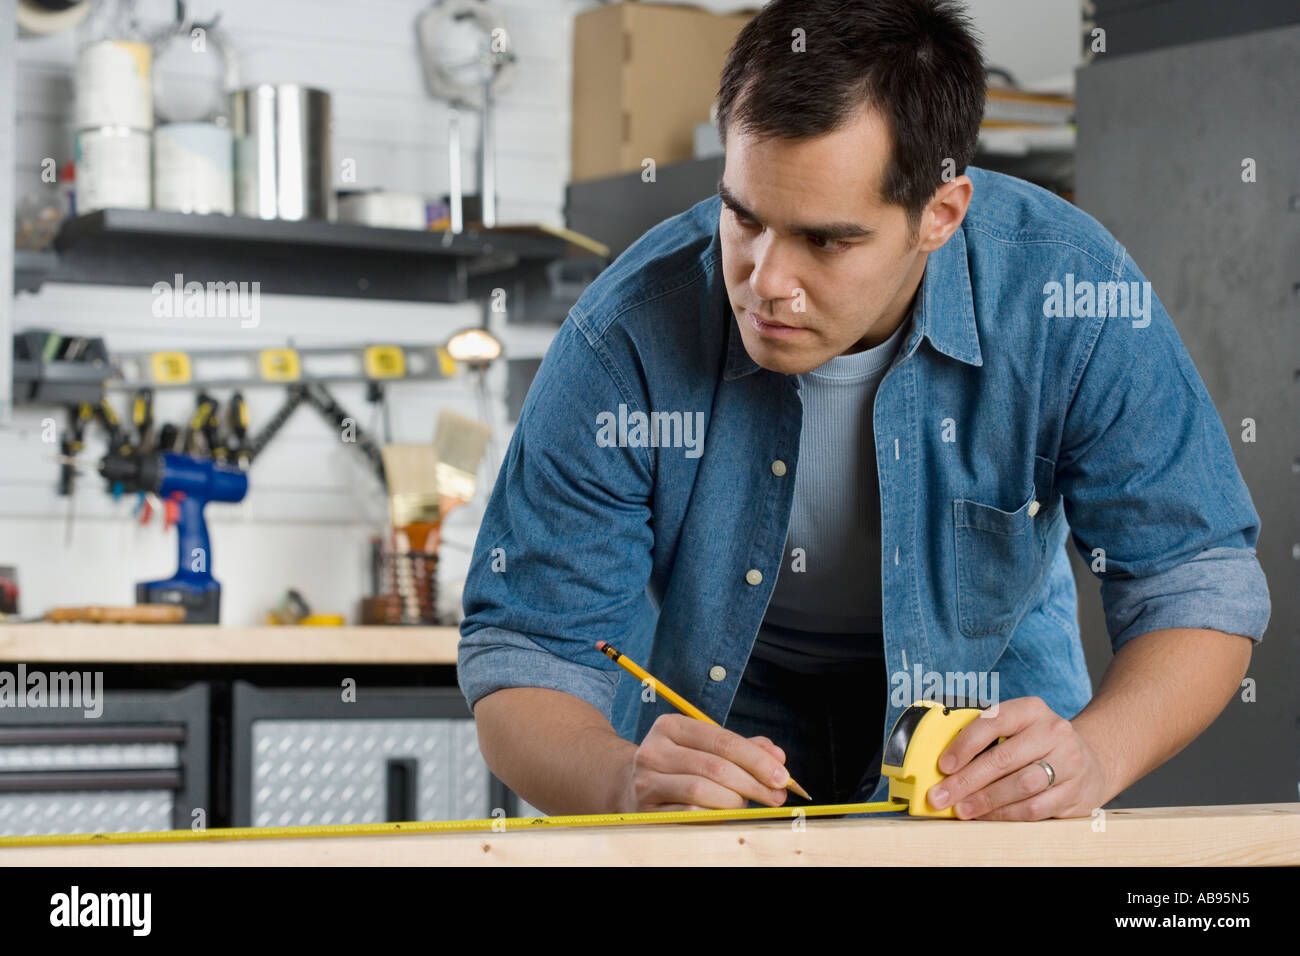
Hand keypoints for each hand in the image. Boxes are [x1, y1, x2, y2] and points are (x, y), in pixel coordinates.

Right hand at [615, 714, 791, 811]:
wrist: (627, 788)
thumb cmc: (678, 767)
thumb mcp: (705, 749)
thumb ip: (743, 748)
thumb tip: (778, 756)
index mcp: (671, 726)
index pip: (722, 740)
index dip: (757, 758)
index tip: (782, 775)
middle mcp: (653, 750)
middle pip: (715, 766)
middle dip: (753, 783)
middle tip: (776, 796)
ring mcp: (645, 781)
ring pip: (702, 790)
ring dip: (734, 801)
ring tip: (746, 804)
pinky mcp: (644, 810)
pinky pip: (688, 813)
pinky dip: (713, 815)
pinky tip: (724, 814)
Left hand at [925, 696, 1111, 820]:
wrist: (1092, 761)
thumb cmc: (1040, 744)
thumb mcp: (1018, 728)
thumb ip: (987, 738)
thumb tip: (946, 765)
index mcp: (1032, 709)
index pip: (993, 722)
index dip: (964, 745)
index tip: (944, 765)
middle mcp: (1053, 732)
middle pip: (1003, 759)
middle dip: (966, 781)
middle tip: (942, 796)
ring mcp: (1068, 762)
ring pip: (1019, 786)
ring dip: (985, 801)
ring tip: (962, 809)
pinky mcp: (1075, 792)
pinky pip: (1034, 808)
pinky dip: (1006, 814)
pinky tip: (988, 816)